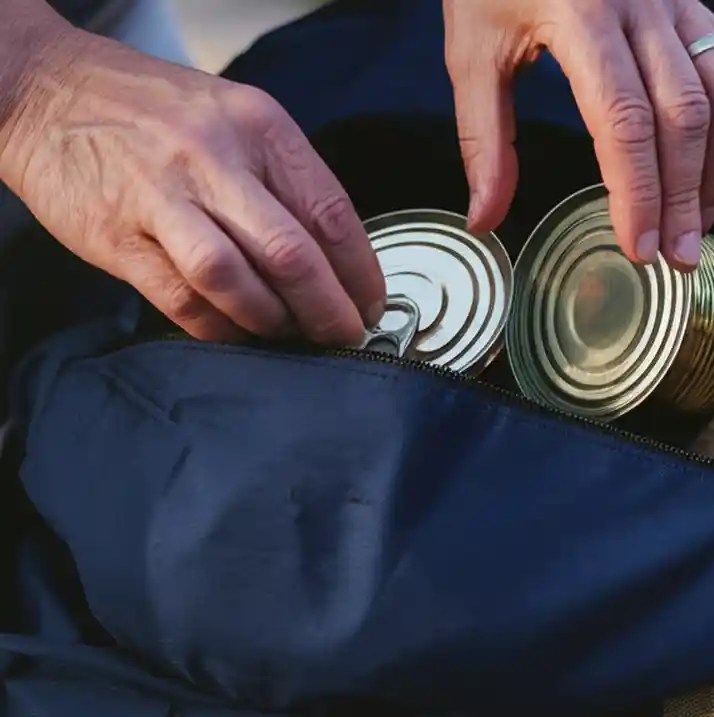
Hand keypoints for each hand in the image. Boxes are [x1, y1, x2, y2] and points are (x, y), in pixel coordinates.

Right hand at [0, 16, 384, 343]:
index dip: (360, 270)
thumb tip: (335, 255)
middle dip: (329, 309)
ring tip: (289, 334)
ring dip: (273, 321)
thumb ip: (283, 178)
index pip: (330, 211)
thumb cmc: (151, 109)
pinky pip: (182, 299)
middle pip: (291, 253)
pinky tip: (236, 331)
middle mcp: (214, 158)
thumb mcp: (235, 117)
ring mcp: (161, 198)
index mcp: (258, 126)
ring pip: (236, 280)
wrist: (47, 89)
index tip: (371, 302)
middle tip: (344, 334)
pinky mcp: (118, 236)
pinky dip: (218, 327)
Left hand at [444, 0, 713, 271]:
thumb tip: (486, 220)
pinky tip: (710, 168)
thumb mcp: (471, 49)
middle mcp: (640, 4)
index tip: (637, 247)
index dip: (638, 192)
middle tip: (678, 258)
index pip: (624, 121)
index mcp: (580, 13)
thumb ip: (483, 138)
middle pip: (683, 115)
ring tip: (703, 224)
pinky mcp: (691, 0)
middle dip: (685, 196)